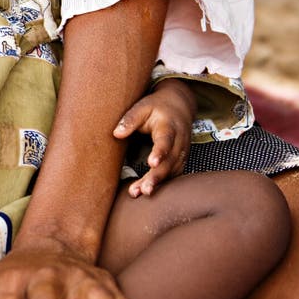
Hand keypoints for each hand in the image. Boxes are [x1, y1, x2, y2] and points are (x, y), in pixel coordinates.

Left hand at [113, 79, 195, 196]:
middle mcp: (179, 141)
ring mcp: (182, 151)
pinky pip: (173, 174)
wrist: (179, 106)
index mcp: (169, 126)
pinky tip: (146, 189)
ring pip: (172, 171)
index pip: (166, 141)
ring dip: (157, 183)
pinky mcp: (180, 159)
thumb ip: (130, 120)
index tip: (151, 163)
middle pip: (170, 161)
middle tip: (144, 189)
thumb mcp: (142, 107)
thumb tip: (116, 134)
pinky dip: (162, 183)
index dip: (160, 152)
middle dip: (157, 176)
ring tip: (140, 192)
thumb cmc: (157, 107)